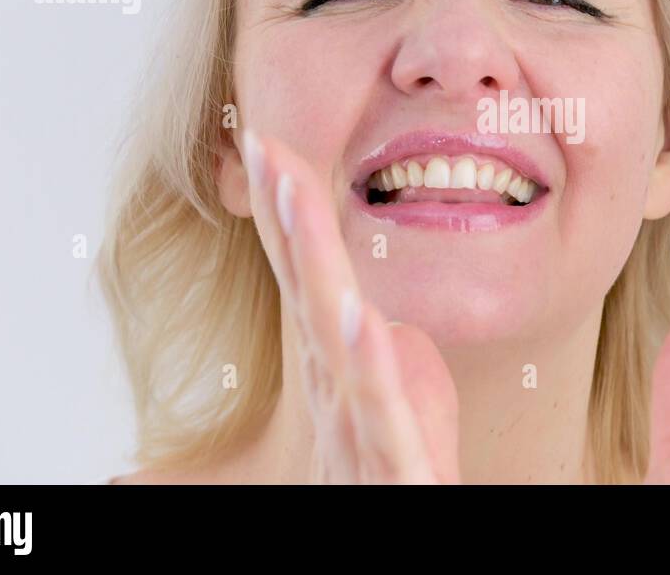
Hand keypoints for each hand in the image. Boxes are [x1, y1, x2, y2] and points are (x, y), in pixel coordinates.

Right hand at [242, 130, 459, 482]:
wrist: (399, 525)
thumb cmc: (401, 469)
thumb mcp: (401, 398)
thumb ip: (382, 350)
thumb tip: (373, 317)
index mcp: (339, 364)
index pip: (307, 275)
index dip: (287, 212)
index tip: (268, 144)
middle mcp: (337, 388)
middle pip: (309, 289)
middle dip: (290, 216)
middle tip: (267, 148)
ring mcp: (360, 424)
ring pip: (334, 337)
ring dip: (314, 265)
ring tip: (296, 199)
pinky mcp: (393, 463)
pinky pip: (381, 410)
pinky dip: (367, 364)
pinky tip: (359, 318)